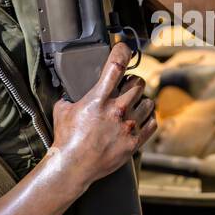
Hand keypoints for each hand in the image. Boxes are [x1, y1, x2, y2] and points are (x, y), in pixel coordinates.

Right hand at [50, 41, 156, 186]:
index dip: (122, 51)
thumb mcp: (62, 111)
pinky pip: (152, 123)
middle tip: (127, 86)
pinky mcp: (134, 142)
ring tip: (134, 105)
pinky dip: (149, 119)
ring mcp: (128, 126)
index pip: (116, 66)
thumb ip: (68, 98)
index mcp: (99, 99)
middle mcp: (117, 110)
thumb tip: (68, 94)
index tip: (123, 47)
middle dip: (133, 81)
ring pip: (149, 102)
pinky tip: (141, 119)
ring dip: (142, 101)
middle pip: (138, 82)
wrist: (73, 167)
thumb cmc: (66, 140)